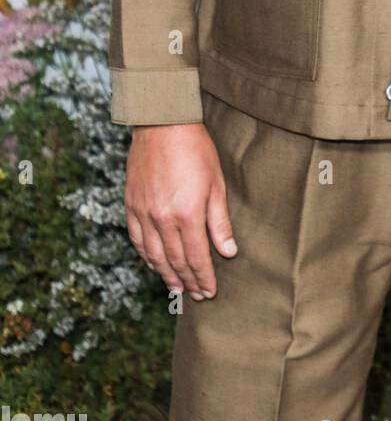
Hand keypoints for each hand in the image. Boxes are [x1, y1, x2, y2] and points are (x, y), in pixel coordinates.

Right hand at [124, 122, 237, 299]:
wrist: (163, 125)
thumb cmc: (196, 150)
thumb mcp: (216, 184)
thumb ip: (219, 222)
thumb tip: (228, 252)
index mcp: (187, 214)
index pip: (196, 257)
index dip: (204, 277)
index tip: (210, 291)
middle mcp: (162, 218)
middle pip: (175, 260)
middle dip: (188, 281)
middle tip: (196, 295)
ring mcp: (144, 213)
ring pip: (154, 255)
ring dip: (166, 274)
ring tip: (176, 288)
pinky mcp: (131, 205)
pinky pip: (137, 239)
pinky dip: (146, 256)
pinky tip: (154, 264)